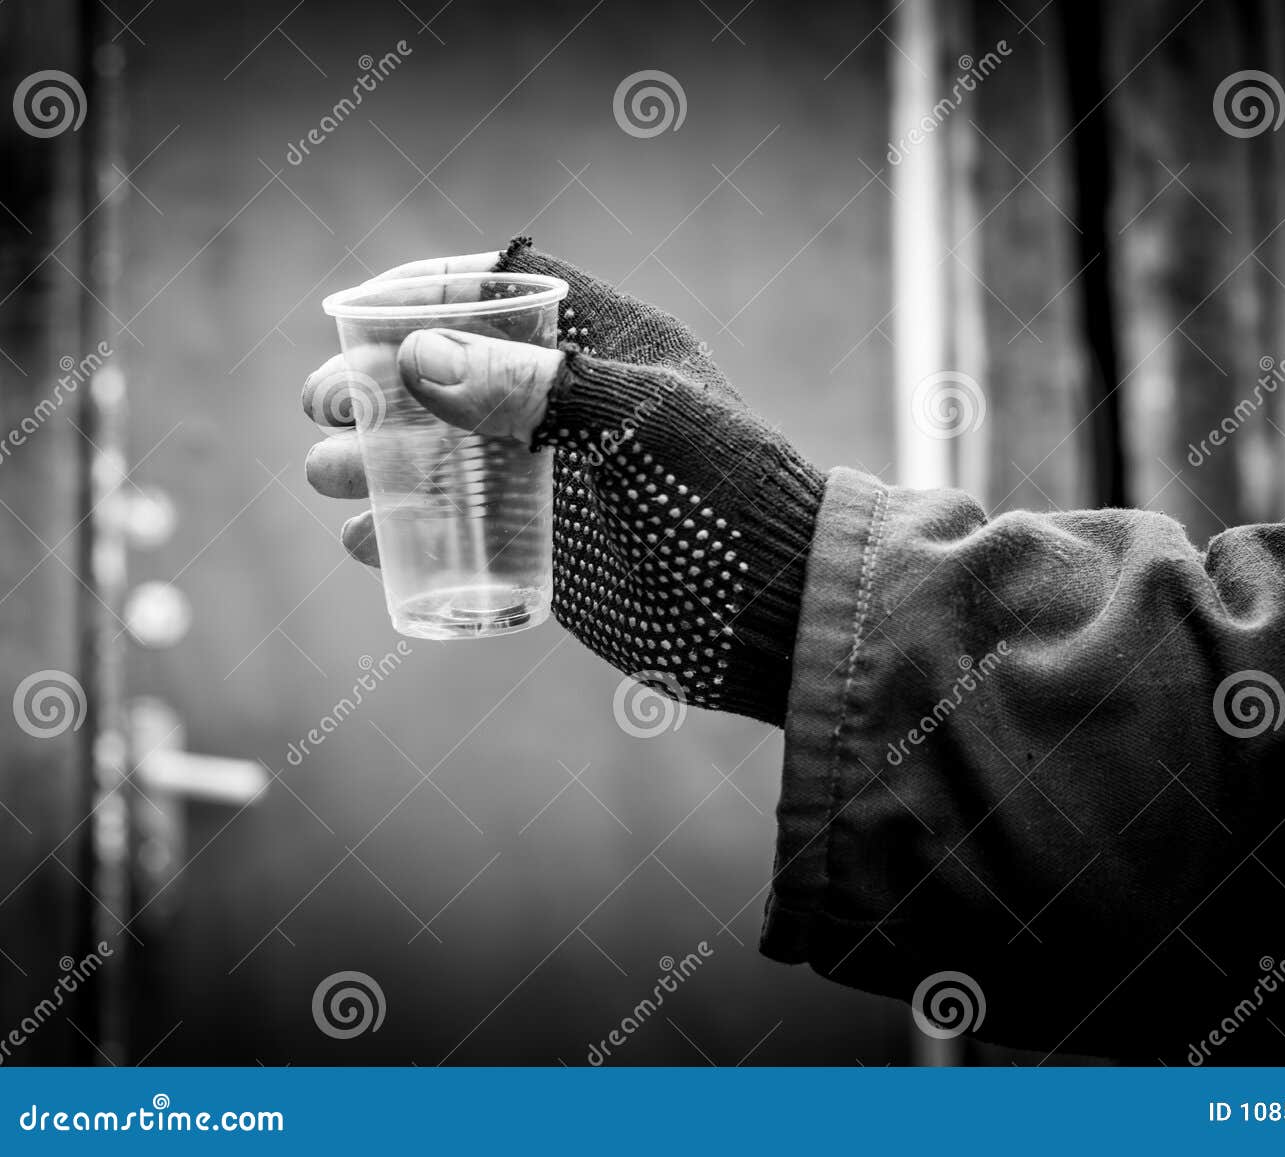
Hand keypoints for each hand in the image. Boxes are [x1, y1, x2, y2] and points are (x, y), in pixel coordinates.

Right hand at [305, 240, 824, 725]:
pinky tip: (365, 542)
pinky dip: (408, 531)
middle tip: (325, 406)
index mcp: (610, 346)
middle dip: (381, 382)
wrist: (778, 614)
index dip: (432, 290)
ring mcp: (560, 478)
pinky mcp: (553, 550)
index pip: (508, 289)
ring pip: (447, 453)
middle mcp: (574, 404)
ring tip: (328, 475)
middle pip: (456, 372)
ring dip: (379, 458)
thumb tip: (418, 357)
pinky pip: (463, 529)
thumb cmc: (727, 500)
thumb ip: (537, 389)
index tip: (362, 311)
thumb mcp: (641, 427)